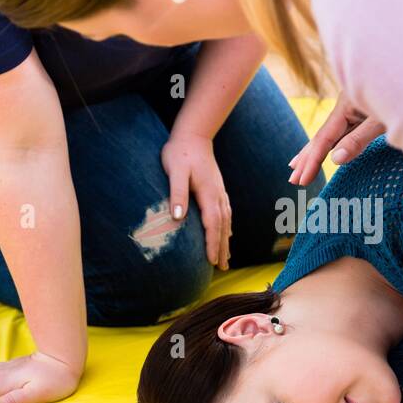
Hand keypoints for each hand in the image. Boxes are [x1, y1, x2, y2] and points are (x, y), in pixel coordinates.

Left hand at [161, 131, 231, 269]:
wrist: (194, 135)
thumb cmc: (180, 152)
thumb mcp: (175, 171)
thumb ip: (177, 193)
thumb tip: (178, 217)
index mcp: (209, 193)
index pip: (213, 224)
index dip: (213, 244)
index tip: (212, 261)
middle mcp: (218, 195)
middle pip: (223, 226)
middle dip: (222, 248)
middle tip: (222, 268)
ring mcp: (220, 192)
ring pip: (226, 221)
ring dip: (226, 240)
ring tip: (226, 258)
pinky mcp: (217, 189)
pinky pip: (226, 213)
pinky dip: (227, 227)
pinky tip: (226, 234)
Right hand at [288, 96, 385, 186]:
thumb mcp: (381, 121)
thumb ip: (357, 140)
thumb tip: (334, 160)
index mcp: (345, 106)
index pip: (324, 139)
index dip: (311, 161)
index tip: (301, 181)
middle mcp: (344, 104)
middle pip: (321, 135)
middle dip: (306, 159)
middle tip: (293, 181)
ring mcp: (351, 105)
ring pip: (328, 132)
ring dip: (312, 151)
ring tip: (295, 165)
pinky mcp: (359, 108)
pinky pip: (339, 129)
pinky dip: (328, 141)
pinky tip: (325, 147)